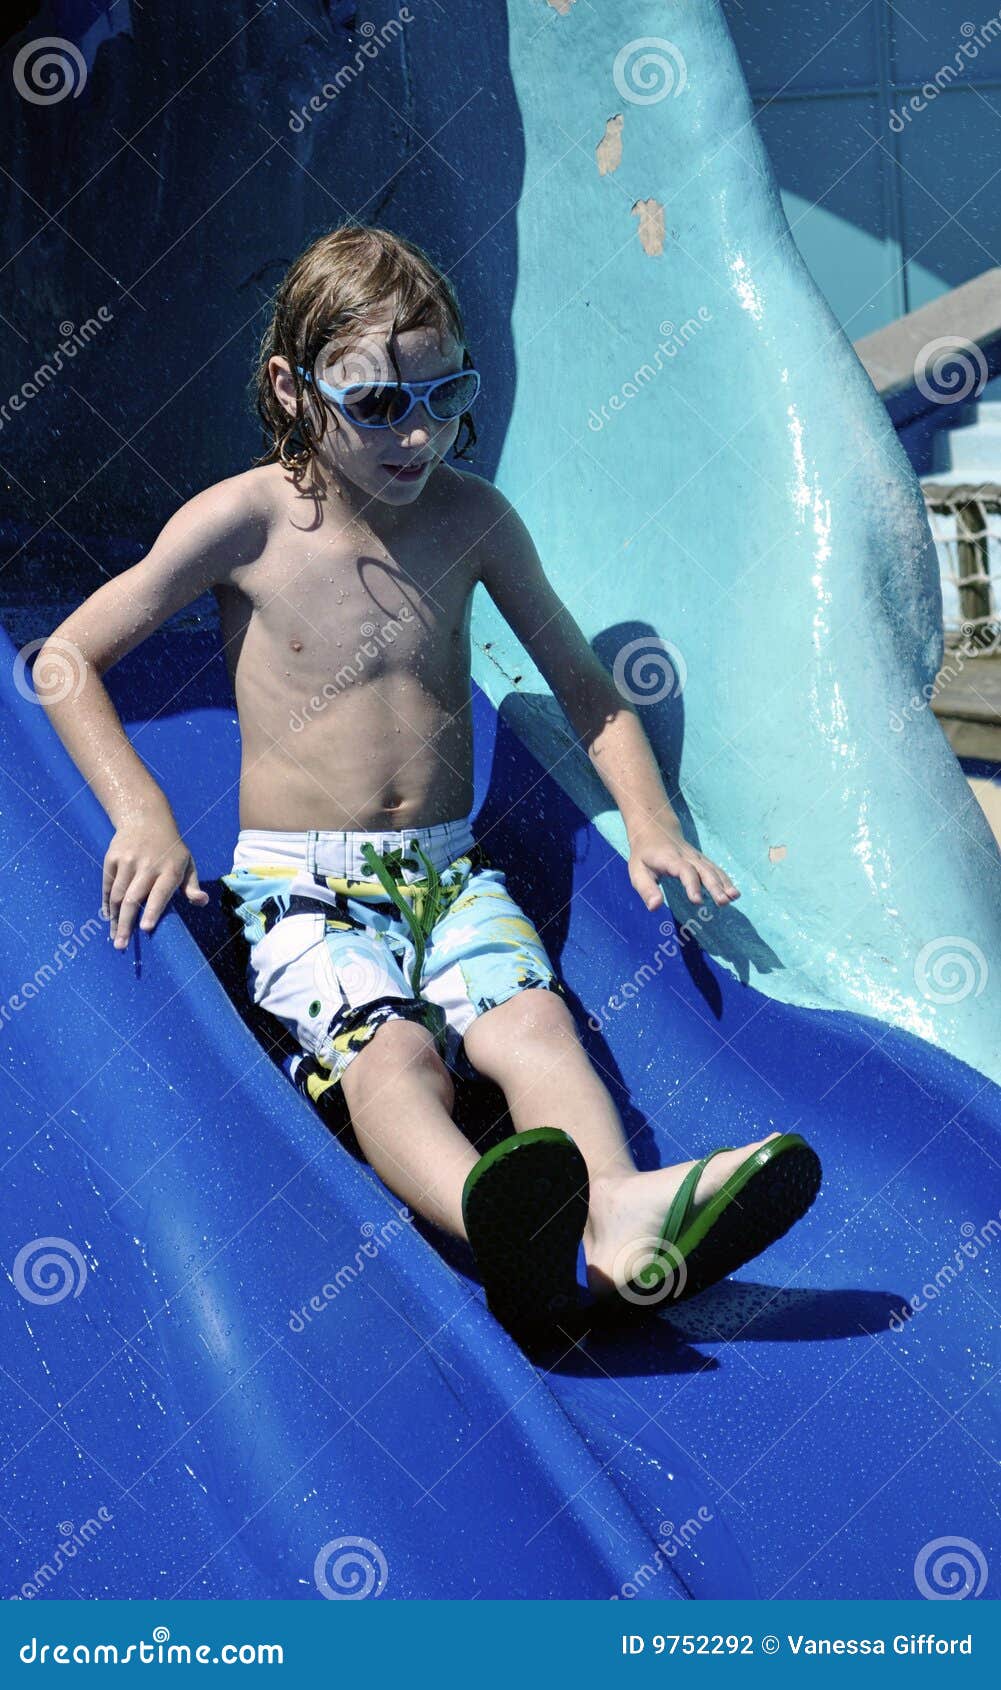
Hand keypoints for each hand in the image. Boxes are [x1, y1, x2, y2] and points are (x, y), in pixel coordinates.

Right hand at [102, 813, 208, 948]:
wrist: (145, 818)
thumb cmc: (171, 848)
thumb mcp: (187, 863)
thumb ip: (192, 885)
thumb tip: (202, 902)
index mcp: (170, 869)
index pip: (160, 893)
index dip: (152, 910)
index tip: (145, 928)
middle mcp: (147, 865)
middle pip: (133, 898)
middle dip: (126, 923)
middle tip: (122, 945)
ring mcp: (127, 861)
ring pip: (117, 894)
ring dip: (114, 919)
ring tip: (115, 938)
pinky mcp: (112, 858)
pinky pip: (107, 885)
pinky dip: (106, 904)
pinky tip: (108, 918)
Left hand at [627, 820, 739, 911]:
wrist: (655, 828)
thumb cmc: (644, 855)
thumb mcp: (637, 871)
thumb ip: (646, 889)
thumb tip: (655, 907)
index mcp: (670, 858)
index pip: (684, 870)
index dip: (691, 884)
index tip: (697, 901)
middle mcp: (687, 856)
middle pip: (704, 870)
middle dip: (715, 886)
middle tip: (723, 901)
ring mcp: (697, 857)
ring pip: (713, 869)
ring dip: (724, 883)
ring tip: (734, 897)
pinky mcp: (702, 860)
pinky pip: (716, 869)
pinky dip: (726, 880)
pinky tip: (734, 893)